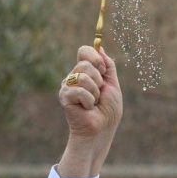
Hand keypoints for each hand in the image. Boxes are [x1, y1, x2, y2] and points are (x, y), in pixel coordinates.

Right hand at [56, 46, 122, 177]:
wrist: (101, 130)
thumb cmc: (107, 111)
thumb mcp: (112, 84)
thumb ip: (108, 66)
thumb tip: (100, 48)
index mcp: (85, 72)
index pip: (84, 50)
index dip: (95, 58)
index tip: (103, 71)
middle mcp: (74, 77)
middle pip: (85, 63)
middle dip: (98, 80)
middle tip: (98, 94)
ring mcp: (67, 86)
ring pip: (83, 76)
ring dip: (94, 92)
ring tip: (93, 103)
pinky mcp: (64, 97)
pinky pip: (79, 90)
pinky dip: (89, 100)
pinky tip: (87, 108)